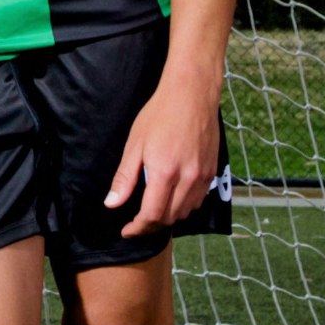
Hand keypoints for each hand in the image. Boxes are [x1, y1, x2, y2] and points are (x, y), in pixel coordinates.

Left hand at [103, 65, 222, 236]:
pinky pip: (197, 201)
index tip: (126, 230)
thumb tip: (112, 204)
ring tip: (152, 212)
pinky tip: (172, 198)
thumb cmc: (160, 114)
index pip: (151, 216)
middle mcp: (187, 179)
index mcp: (164, 173)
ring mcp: (202, 177)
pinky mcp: (212, 172)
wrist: (192, 94)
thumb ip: (125, 178)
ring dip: (167, 218)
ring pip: (184, 213)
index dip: (137, 228)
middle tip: (136, 223)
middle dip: (150, 226)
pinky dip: (183, 207)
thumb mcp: (135, 144)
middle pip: (168, 218)